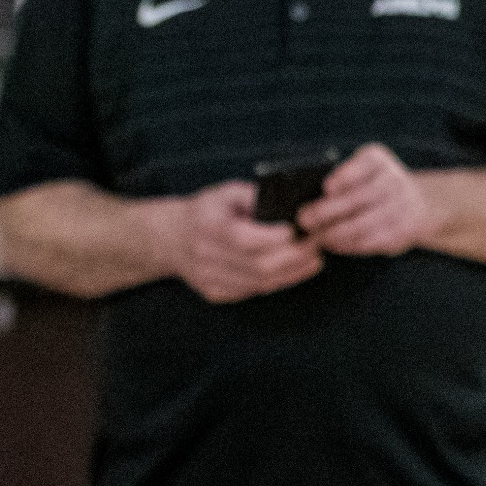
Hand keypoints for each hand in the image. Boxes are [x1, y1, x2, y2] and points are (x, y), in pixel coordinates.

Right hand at [163, 180, 322, 302]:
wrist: (170, 238)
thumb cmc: (205, 212)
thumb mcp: (225, 193)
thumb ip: (254, 196)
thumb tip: (288, 204)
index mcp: (207, 227)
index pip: (242, 238)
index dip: (273, 238)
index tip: (297, 230)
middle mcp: (205, 256)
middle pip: (257, 265)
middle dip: (293, 257)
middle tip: (315, 245)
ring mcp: (209, 278)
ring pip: (260, 282)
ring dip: (292, 272)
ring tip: (313, 258)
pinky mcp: (216, 292)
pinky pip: (254, 290)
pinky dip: (279, 281)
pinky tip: (295, 269)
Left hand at [296, 143, 436, 255]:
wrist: (416, 204)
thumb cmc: (373, 185)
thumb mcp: (359, 170)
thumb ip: (340, 180)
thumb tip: (314, 201)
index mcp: (377, 160)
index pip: (361, 166)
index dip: (342, 179)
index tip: (325, 188)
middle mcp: (393, 181)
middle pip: (357, 199)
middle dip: (326, 212)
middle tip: (304, 220)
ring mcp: (400, 208)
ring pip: (360, 225)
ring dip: (333, 234)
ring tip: (315, 237)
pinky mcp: (400, 233)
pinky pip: (369, 242)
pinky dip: (347, 245)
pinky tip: (333, 244)